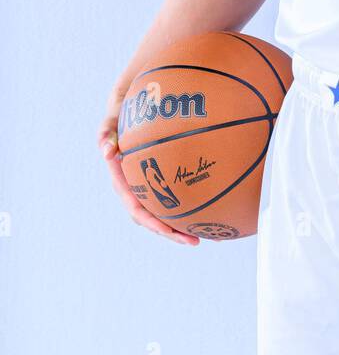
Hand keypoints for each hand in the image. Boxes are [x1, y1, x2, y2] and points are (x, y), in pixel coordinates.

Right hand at [98, 82, 200, 245]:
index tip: (168, 231)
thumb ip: (106, 132)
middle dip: (173, 233)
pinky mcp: (161, 184)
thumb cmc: (121, 117)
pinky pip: (177, 199)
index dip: (153, 222)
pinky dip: (193, 208)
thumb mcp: (111, 121)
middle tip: (195, 241)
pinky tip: (215, 213)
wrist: (128, 113)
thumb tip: (106, 150)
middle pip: (154, 220)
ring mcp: (149, 189)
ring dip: (185, 228)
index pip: (137, 209)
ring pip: (166, 215)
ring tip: (211, 237)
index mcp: (123, 183)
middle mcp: (136, 191)